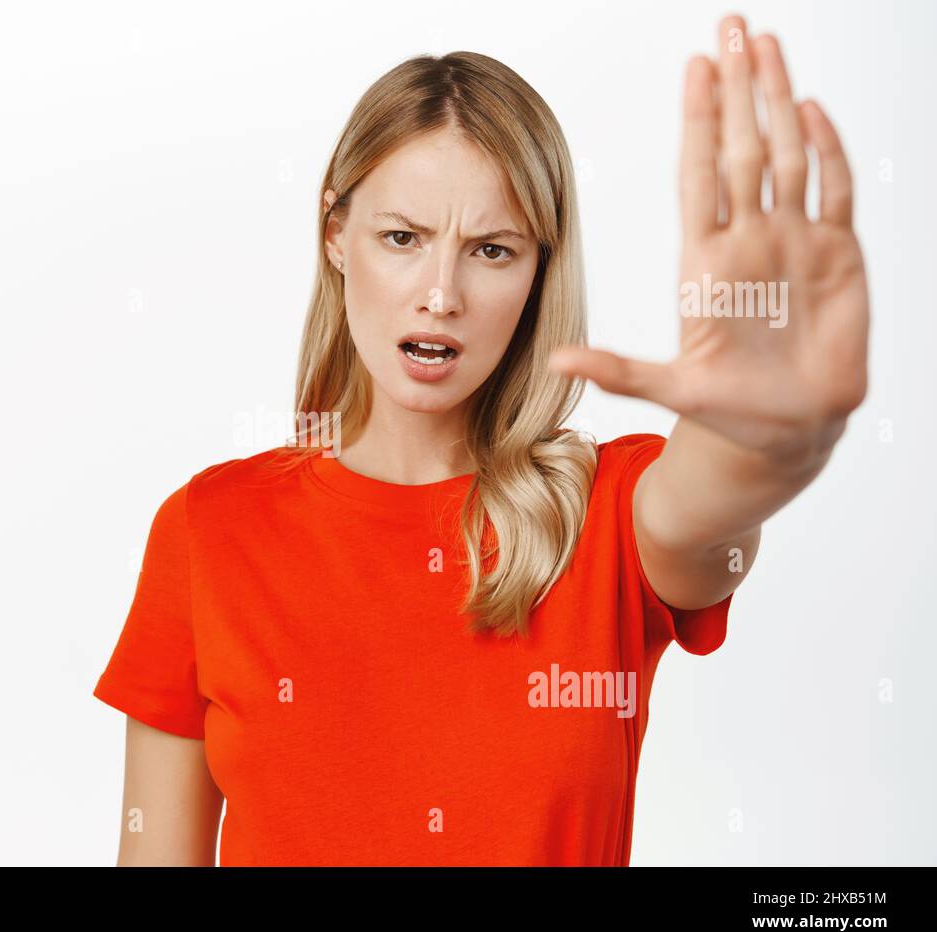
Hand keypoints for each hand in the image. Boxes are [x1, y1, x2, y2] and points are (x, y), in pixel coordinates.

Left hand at [550, 14, 868, 467]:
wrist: (784, 429)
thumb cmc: (725, 408)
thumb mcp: (668, 388)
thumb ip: (618, 372)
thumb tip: (557, 361)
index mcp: (705, 261)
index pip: (701, 173)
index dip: (701, 120)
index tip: (696, 68)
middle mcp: (749, 239)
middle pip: (744, 147)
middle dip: (740, 88)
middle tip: (735, 26)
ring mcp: (793, 243)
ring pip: (789, 154)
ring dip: (781, 101)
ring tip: (769, 46)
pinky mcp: (837, 256)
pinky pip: (834, 191)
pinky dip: (829, 151)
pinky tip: (813, 110)